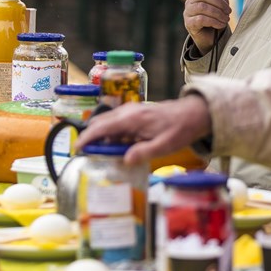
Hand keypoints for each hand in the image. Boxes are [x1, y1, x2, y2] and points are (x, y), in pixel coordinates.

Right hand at [79, 96, 212, 167]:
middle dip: (91, 138)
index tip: (77, 149)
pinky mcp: (135, 113)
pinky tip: (121, 148)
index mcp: (132, 118)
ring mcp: (131, 110)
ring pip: (107, 122)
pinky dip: (112, 134)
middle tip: (88, 156)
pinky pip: (117, 123)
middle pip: (99, 123)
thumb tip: (125, 160)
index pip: (101, 127)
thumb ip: (143, 153)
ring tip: (106, 155)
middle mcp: (128, 111)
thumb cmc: (180, 129)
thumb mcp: (164, 146)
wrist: (193, 114)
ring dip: (103, 138)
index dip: (86, 138)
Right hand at [183, 0, 231, 54]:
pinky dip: (213, 21)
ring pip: (203, 7)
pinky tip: (220, 25)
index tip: (226, 0)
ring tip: (226, 19)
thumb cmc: (215, 18)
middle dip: (219, 3)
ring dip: (218, 13)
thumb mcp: (221, 3)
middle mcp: (190, 1)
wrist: (210, 38)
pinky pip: (201, 19)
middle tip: (229, 11)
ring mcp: (188, 12)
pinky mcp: (189, 24)